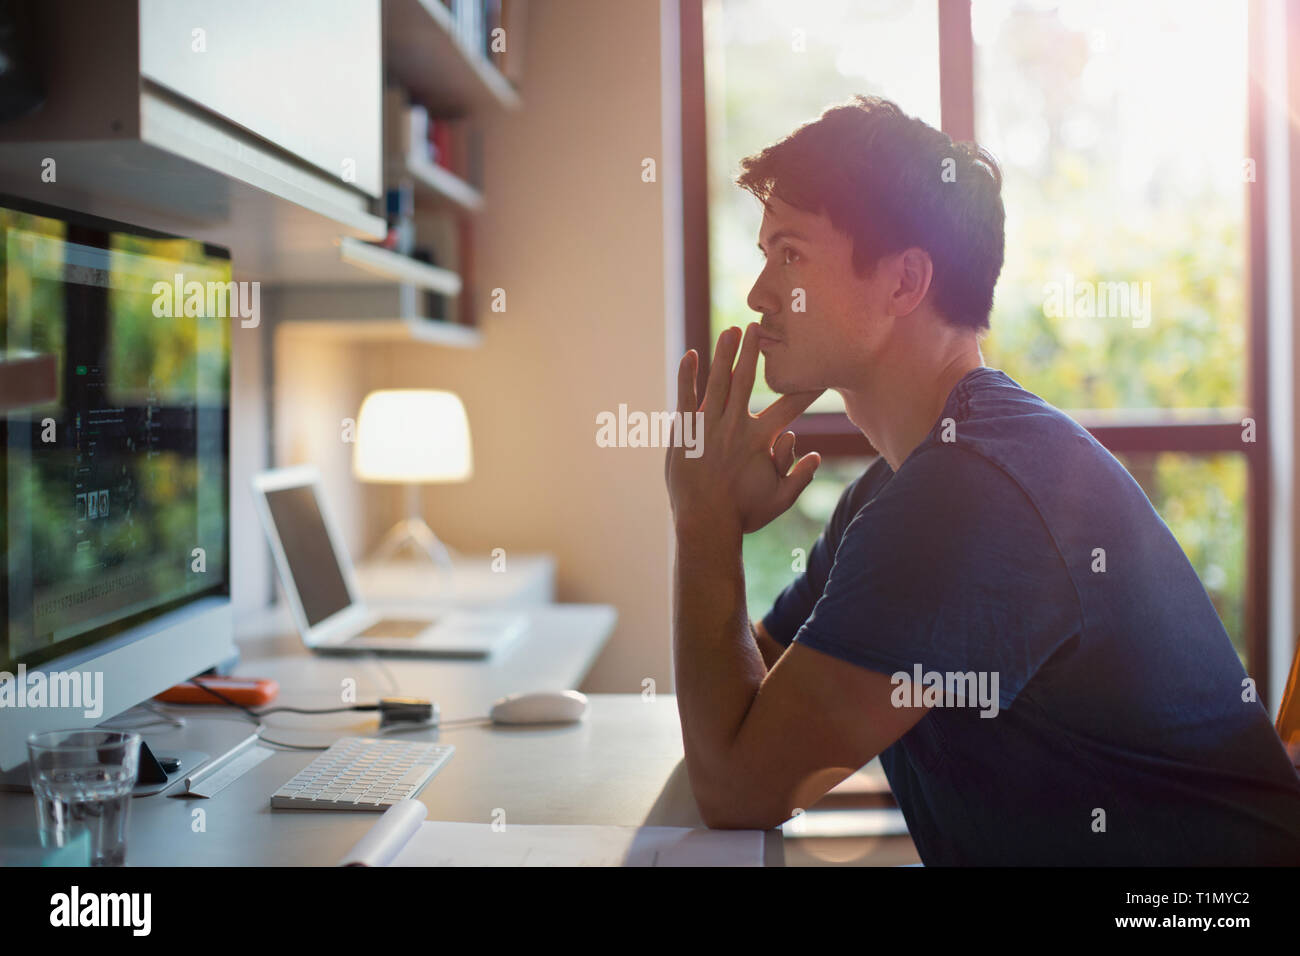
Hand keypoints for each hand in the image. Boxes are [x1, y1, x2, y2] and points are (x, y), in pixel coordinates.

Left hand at [665, 324, 823, 535]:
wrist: (704, 524)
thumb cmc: (743, 514)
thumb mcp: (780, 499)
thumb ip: (801, 476)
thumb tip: (815, 454)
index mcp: (759, 440)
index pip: (789, 406)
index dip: (805, 387)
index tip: (817, 369)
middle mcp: (734, 426)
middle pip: (746, 380)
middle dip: (754, 352)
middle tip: (761, 327)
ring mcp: (707, 426)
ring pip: (718, 382)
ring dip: (726, 354)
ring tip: (732, 330)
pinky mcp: (684, 432)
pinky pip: (685, 397)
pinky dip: (688, 376)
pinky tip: (690, 355)